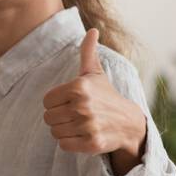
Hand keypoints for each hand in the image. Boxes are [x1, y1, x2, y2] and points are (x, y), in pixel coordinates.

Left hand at [42, 29, 147, 173]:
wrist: (129, 123)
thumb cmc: (106, 96)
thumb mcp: (95, 74)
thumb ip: (88, 52)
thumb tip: (92, 30)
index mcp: (78, 87)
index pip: (46, 101)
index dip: (56, 103)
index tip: (70, 102)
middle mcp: (83, 106)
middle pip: (48, 118)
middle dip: (59, 117)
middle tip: (76, 115)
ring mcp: (88, 125)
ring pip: (54, 132)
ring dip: (64, 130)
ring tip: (80, 124)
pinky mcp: (92, 143)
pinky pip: (63, 145)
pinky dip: (70, 142)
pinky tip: (83, 136)